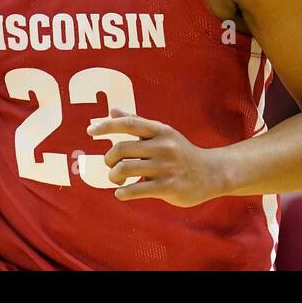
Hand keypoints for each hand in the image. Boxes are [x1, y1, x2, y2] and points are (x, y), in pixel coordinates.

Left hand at [87, 108, 224, 207]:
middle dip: (108, 158)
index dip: (107, 126)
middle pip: (121, 149)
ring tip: (116, 179)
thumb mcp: (162, 133)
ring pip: (125, 169)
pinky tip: (121, 193)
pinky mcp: (168, 187)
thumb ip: (136, 122)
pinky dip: (123, 193)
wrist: (211, 173)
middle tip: (110, 164)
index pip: (129, 123)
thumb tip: (112, 109)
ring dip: (114, 176)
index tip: (90, 131)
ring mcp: (166, 167)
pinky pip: (137, 189)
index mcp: (160, 131)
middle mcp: (163, 146)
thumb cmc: (180, 152)